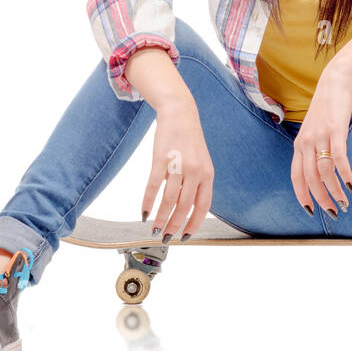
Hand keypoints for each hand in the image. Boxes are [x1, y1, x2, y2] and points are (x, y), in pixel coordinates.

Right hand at [142, 98, 213, 242]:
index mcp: (208, 174)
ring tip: (154, 229)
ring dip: (160, 217)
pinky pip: (153, 185)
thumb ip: (197, 183)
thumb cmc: (189, 140)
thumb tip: (188, 207)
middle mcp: (195, 172)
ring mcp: (178, 165)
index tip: (185, 237)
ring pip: (169, 200)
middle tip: (165, 237)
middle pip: (185, 207)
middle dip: (174, 226)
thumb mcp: (201, 161)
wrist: (179, 113)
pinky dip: (148, 201)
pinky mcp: (161, 159)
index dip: (193, 224)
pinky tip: (144, 211)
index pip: (202, 206)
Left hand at [291, 71, 351, 216]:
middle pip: (310, 178)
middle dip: (321, 199)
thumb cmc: (326, 110)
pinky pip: (338, 157)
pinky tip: (351, 185)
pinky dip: (344, 173)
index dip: (302, 195)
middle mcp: (306, 143)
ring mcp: (320, 136)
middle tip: (333, 213)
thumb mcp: (314, 131)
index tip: (310, 211)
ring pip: (324, 171)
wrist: (333, 83)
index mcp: (299, 145)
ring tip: (345, 202)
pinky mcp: (335, 130)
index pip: (296, 176)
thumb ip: (314, 150)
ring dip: (335, 190)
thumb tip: (321, 173)